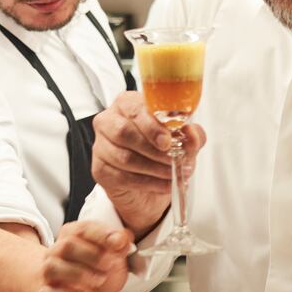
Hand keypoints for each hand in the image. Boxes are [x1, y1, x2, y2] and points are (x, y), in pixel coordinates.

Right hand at [40, 220, 130, 291]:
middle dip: (92, 255)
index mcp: (73, 236)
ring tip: (99, 280)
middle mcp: (56, 252)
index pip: (83, 228)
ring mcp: (48, 274)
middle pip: (67, 245)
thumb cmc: (101, 274)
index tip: (118, 243)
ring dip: (81, 274)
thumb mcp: (116, 258)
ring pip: (53, 267)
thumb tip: (123, 237)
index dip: (101, 234)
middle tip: (109, 265)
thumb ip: (121, 245)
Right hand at [90, 91, 206, 237]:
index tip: (168, 140)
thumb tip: (191, 133)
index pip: (134, 108)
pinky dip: (148, 183)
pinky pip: (122, 176)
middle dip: (153, 149)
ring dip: (153, 168)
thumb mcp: (185, 142)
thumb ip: (192, 135)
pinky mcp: (99, 169)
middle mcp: (109, 121)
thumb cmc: (163, 154)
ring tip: (173, 174)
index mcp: (128, 104)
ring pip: (124, 157)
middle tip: (174, 160)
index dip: (151, 125)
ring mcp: (101, 146)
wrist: (150, 187)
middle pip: (124, 131)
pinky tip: (164, 184)